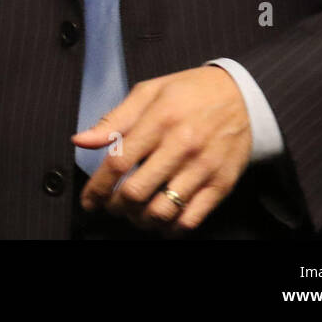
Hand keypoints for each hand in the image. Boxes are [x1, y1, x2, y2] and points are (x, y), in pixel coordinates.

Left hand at [72, 66, 252, 231]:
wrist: (241, 96)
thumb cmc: (188, 92)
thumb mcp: (148, 92)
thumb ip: (114, 119)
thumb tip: (80, 140)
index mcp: (159, 119)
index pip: (118, 161)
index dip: (98, 186)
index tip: (89, 200)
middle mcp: (181, 146)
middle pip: (137, 191)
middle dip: (116, 206)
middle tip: (111, 206)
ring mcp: (202, 168)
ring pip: (163, 211)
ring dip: (140, 220)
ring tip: (134, 214)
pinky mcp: (221, 185)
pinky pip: (191, 219)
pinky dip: (171, 229)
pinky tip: (161, 222)